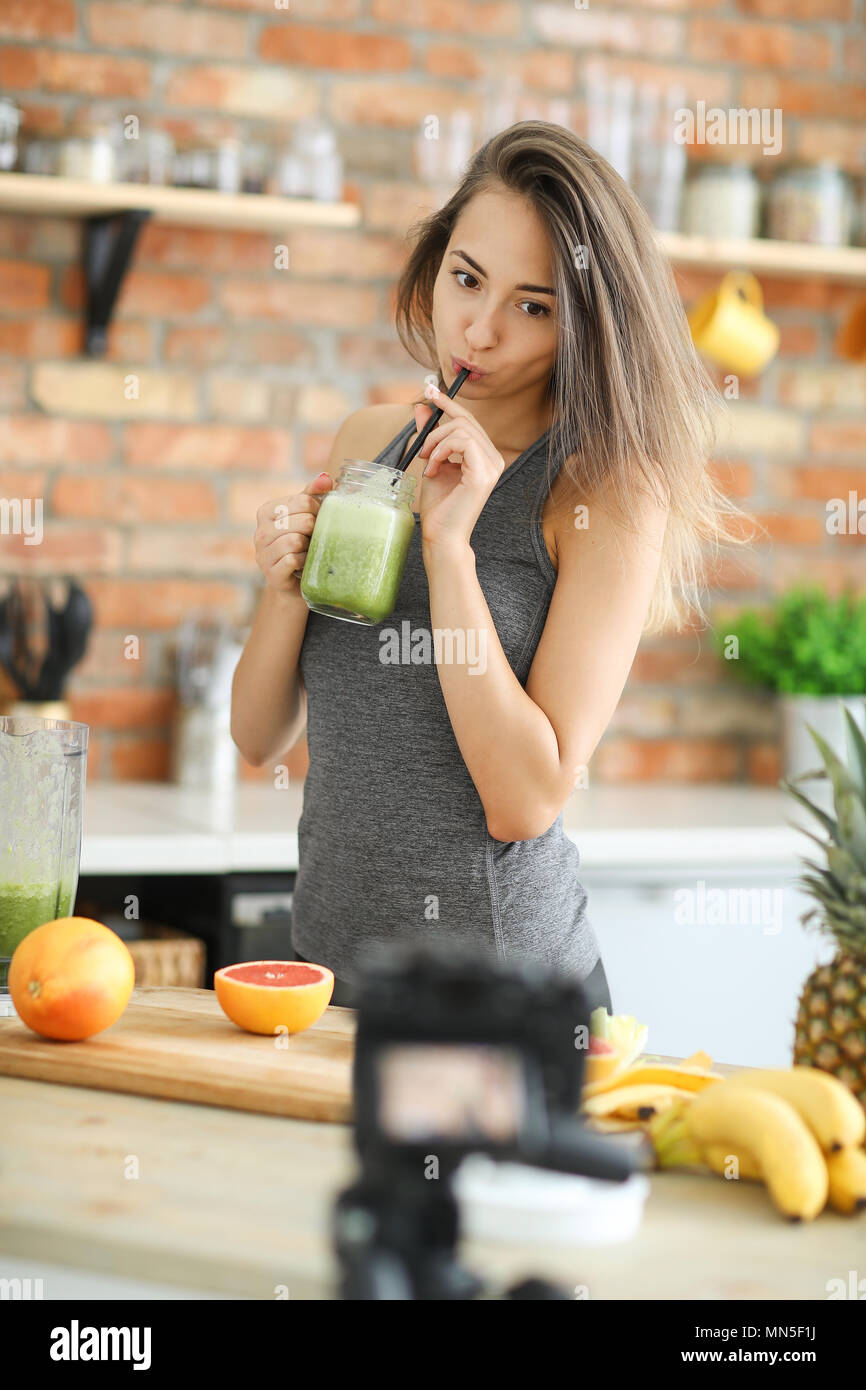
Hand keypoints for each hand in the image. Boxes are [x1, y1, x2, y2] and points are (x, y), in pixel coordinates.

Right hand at [253, 472, 333, 595]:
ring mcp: (262, 554)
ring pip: (296, 541)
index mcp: (267, 511)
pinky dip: (304, 562)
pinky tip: (304, 564)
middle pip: (303, 520)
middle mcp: (260, 531)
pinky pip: (293, 560)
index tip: (318, 520)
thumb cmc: (303, 543)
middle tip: (314, 538)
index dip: (318, 510)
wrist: (298, 581)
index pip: (303, 500)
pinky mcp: (271, 573)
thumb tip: (326, 477)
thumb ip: (314, 494)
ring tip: (309, 551)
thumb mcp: (306, 515)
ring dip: (310, 547)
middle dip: (315, 530)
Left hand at [414, 383, 505, 548]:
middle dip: (437, 429)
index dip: (449, 402)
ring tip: (427, 463)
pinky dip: (442, 450)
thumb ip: (429, 436)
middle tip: (422, 451)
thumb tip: (422, 407)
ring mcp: (493, 466)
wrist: (441, 535)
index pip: (469, 421)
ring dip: (437, 442)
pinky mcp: (484, 473)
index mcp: (485, 456)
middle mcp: (494, 459)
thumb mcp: (431, 463)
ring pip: (462, 429)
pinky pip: (463, 442)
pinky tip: (433, 468)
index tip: (430, 390)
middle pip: (465, 421)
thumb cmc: (438, 506)